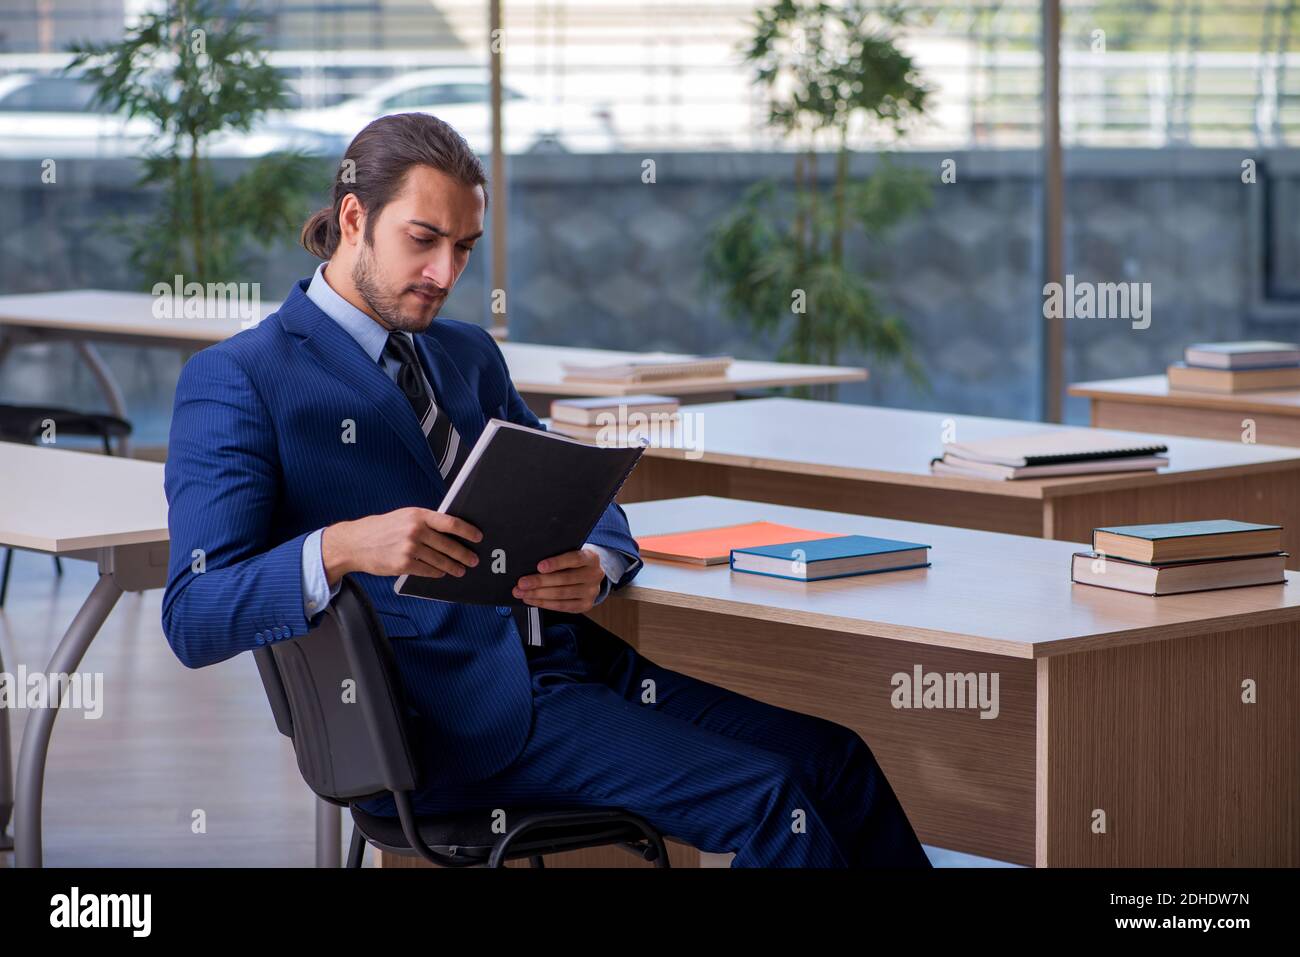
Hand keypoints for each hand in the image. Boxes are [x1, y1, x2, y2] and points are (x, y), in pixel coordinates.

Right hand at [322, 507, 481, 585]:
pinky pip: (427, 570)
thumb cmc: (382, 528)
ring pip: (439, 560)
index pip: (450, 523)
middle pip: (448, 545)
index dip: (468, 531)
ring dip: (453, 567)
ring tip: (461, 569)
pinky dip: (437, 573)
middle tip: (473, 559)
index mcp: (418, 515)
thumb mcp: (404, 516)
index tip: (478, 537)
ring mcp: (409, 548)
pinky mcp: (403, 564)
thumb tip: (451, 531)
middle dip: (464, 554)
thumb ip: (425, 521)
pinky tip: (442, 573)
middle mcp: (415, 530)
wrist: (355, 542)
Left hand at [512, 546, 605, 613]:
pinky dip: (544, 603)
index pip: (575, 559)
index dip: (556, 563)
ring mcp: (591, 592)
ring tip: (522, 593)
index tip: (539, 566)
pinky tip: (532, 599)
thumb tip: (532, 564)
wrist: (590, 574)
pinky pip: (562, 606)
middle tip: (522, 582)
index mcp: (591, 558)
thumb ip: (558, 555)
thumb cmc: (574, 562)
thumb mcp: (571, 552)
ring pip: (561, 594)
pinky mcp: (585, 605)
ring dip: (538, 594)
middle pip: (565, 579)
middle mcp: (594, 575)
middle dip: (540, 581)